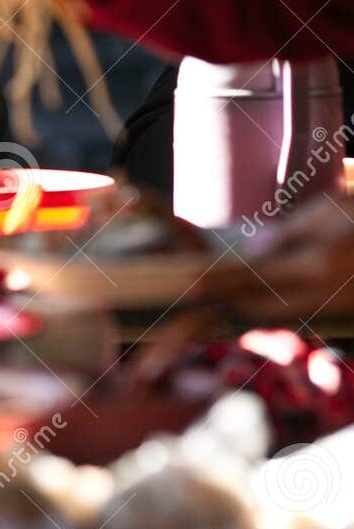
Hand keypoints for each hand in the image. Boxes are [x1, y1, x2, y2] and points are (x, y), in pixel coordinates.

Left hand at [193, 195, 353, 323]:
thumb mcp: (329, 211)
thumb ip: (289, 234)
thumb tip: (254, 252)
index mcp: (316, 266)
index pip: (253, 280)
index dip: (219, 285)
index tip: (189, 287)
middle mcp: (324, 295)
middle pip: (264, 311)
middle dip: (232, 303)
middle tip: (202, 293)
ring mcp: (337, 309)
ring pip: (282, 317)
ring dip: (253, 308)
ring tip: (226, 294)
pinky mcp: (344, 313)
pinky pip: (303, 316)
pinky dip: (278, 308)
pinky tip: (262, 296)